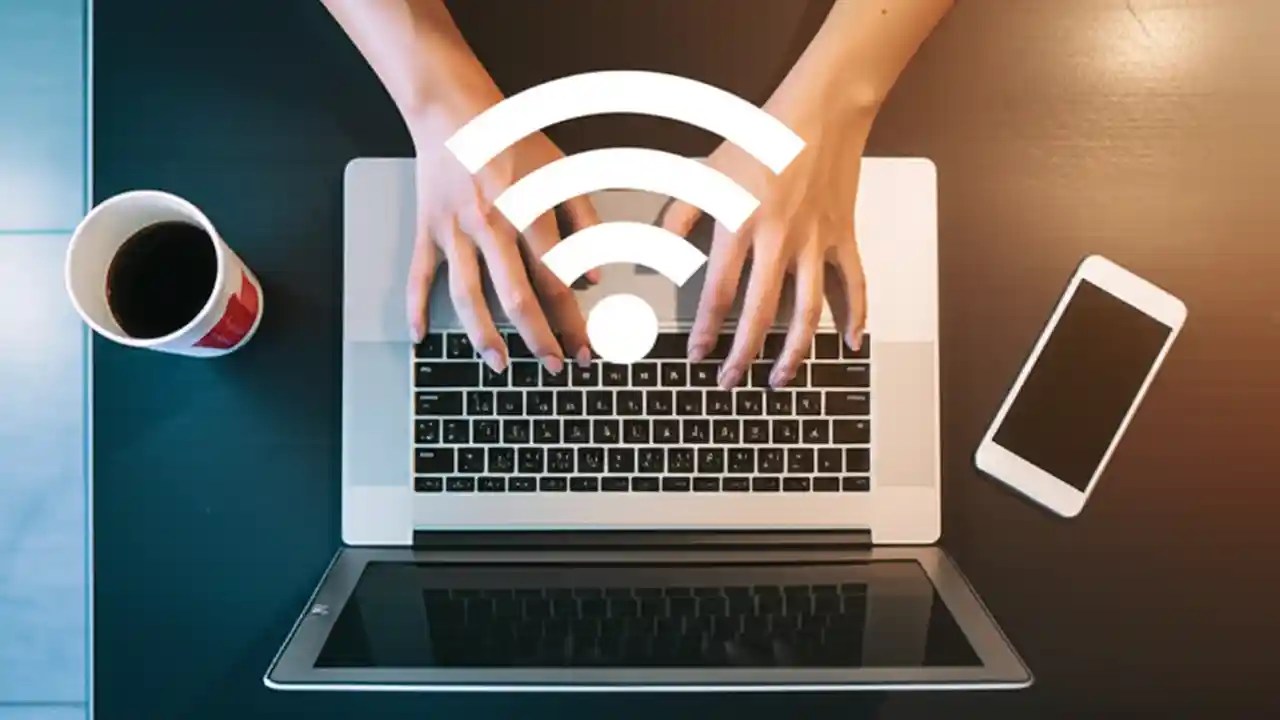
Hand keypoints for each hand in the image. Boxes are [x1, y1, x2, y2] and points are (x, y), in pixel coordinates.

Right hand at [405, 94, 598, 373]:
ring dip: (484, 337)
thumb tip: (593, 274)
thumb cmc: (512, 140)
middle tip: (554, 367)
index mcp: (529, 210)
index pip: (557, 281)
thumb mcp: (562, 170)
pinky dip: (415, 308)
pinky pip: (420, 276)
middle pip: (517, 297)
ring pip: (468, 296)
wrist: (454, 112)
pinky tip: (420, 337)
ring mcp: (455, 231)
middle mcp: (492, 225)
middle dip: (539, 339)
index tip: (585, 348)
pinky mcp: (427, 230)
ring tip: (499, 366)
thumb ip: (584, 219)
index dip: (574, 321)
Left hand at [661, 88, 872, 388]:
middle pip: (760, 314)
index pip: (718, 294)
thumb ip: (677, 214)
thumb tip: (652, 249)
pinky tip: (851, 344)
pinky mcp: (843, 237)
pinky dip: (857, 316)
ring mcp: (816, 242)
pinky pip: (854, 284)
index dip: (706, 332)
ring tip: (781, 379)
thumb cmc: (762, 137)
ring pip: (808, 311)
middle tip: (732, 382)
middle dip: (744, 356)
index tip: (698, 357)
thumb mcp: (705, 171)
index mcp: (740, 225)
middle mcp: (779, 240)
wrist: (820, 110)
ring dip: (795, 352)